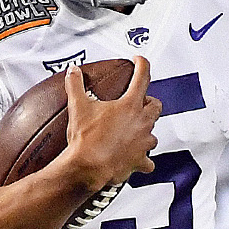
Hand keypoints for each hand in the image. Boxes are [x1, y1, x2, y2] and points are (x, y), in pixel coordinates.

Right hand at [62, 56, 160, 193]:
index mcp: (129, 106)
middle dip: (149, 102)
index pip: (142, 77)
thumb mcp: (78, 107)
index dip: (142, 64)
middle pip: (155, 105)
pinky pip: (148, 162)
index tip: (139, 61)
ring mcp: (143, 143)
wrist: (87, 168)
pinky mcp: (139, 161)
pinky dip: (144, 161)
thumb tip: (73, 71)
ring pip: (153, 134)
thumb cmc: (86, 140)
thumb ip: (75, 85)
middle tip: (139, 103)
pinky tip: (137, 159)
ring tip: (135, 132)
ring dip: (146, 131)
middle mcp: (141, 122)